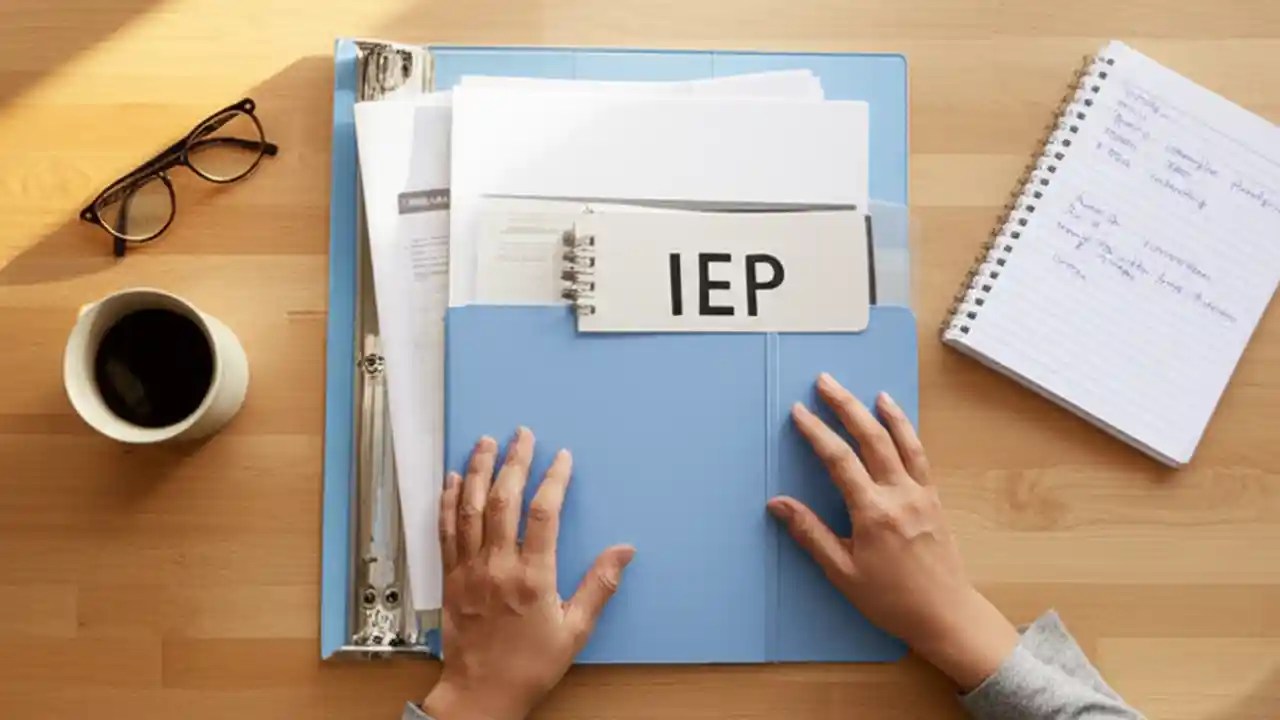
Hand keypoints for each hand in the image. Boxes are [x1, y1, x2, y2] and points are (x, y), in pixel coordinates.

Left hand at [424, 428, 635, 719]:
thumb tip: (624, 551)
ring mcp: (469, 570)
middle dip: (513, 461)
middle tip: (522, 434)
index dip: (553, 480)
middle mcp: (497, 567)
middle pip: (503, 500)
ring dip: (476, 470)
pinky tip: (451, 480)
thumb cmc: (529, 667)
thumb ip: (599, 586)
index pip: (543, 514)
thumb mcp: (575, 631)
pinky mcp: (450, 578)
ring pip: (469, 508)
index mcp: (531, 578)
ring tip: (484, 442)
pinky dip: (447, 501)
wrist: (481, 695)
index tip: (561, 458)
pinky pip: (445, 530)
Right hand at [767, 373, 1017, 691]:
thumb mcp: (842, 573)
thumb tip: (778, 504)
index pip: (839, 460)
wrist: (945, 614)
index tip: (800, 412)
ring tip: (868, 392)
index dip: (817, 432)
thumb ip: (811, 533)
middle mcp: (900, 495)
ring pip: (901, 441)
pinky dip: (908, 433)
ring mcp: (921, 494)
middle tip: (825, 382)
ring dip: (882, 413)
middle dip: (845, 406)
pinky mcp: (935, 499)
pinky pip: (920, 456)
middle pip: (871, 438)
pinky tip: (898, 421)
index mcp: (873, 513)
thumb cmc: (891, 599)